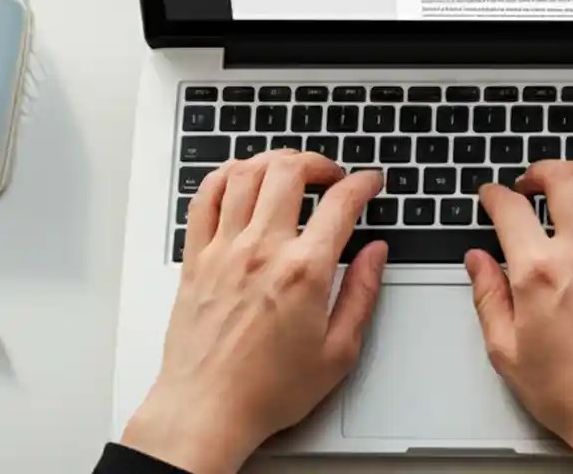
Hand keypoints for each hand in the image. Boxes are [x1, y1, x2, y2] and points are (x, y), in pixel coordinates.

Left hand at [122, 151, 388, 473]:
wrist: (207, 410)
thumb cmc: (268, 390)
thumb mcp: (339, 351)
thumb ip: (363, 293)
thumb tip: (376, 254)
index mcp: (304, 273)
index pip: (341, 203)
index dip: (364, 184)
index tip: (371, 183)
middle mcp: (262, 251)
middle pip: (289, 172)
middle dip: (319, 162)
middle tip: (333, 175)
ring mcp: (223, 251)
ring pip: (246, 174)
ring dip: (274, 161)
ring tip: (291, 170)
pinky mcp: (195, 259)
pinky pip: (204, 198)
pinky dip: (225, 176)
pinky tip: (242, 179)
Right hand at [468, 158, 572, 473]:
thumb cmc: (570, 393)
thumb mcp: (506, 351)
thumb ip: (488, 297)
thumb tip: (477, 261)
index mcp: (539, 274)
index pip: (510, 210)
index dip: (494, 194)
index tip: (492, 196)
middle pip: (562, 181)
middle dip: (541, 171)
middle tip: (532, 181)